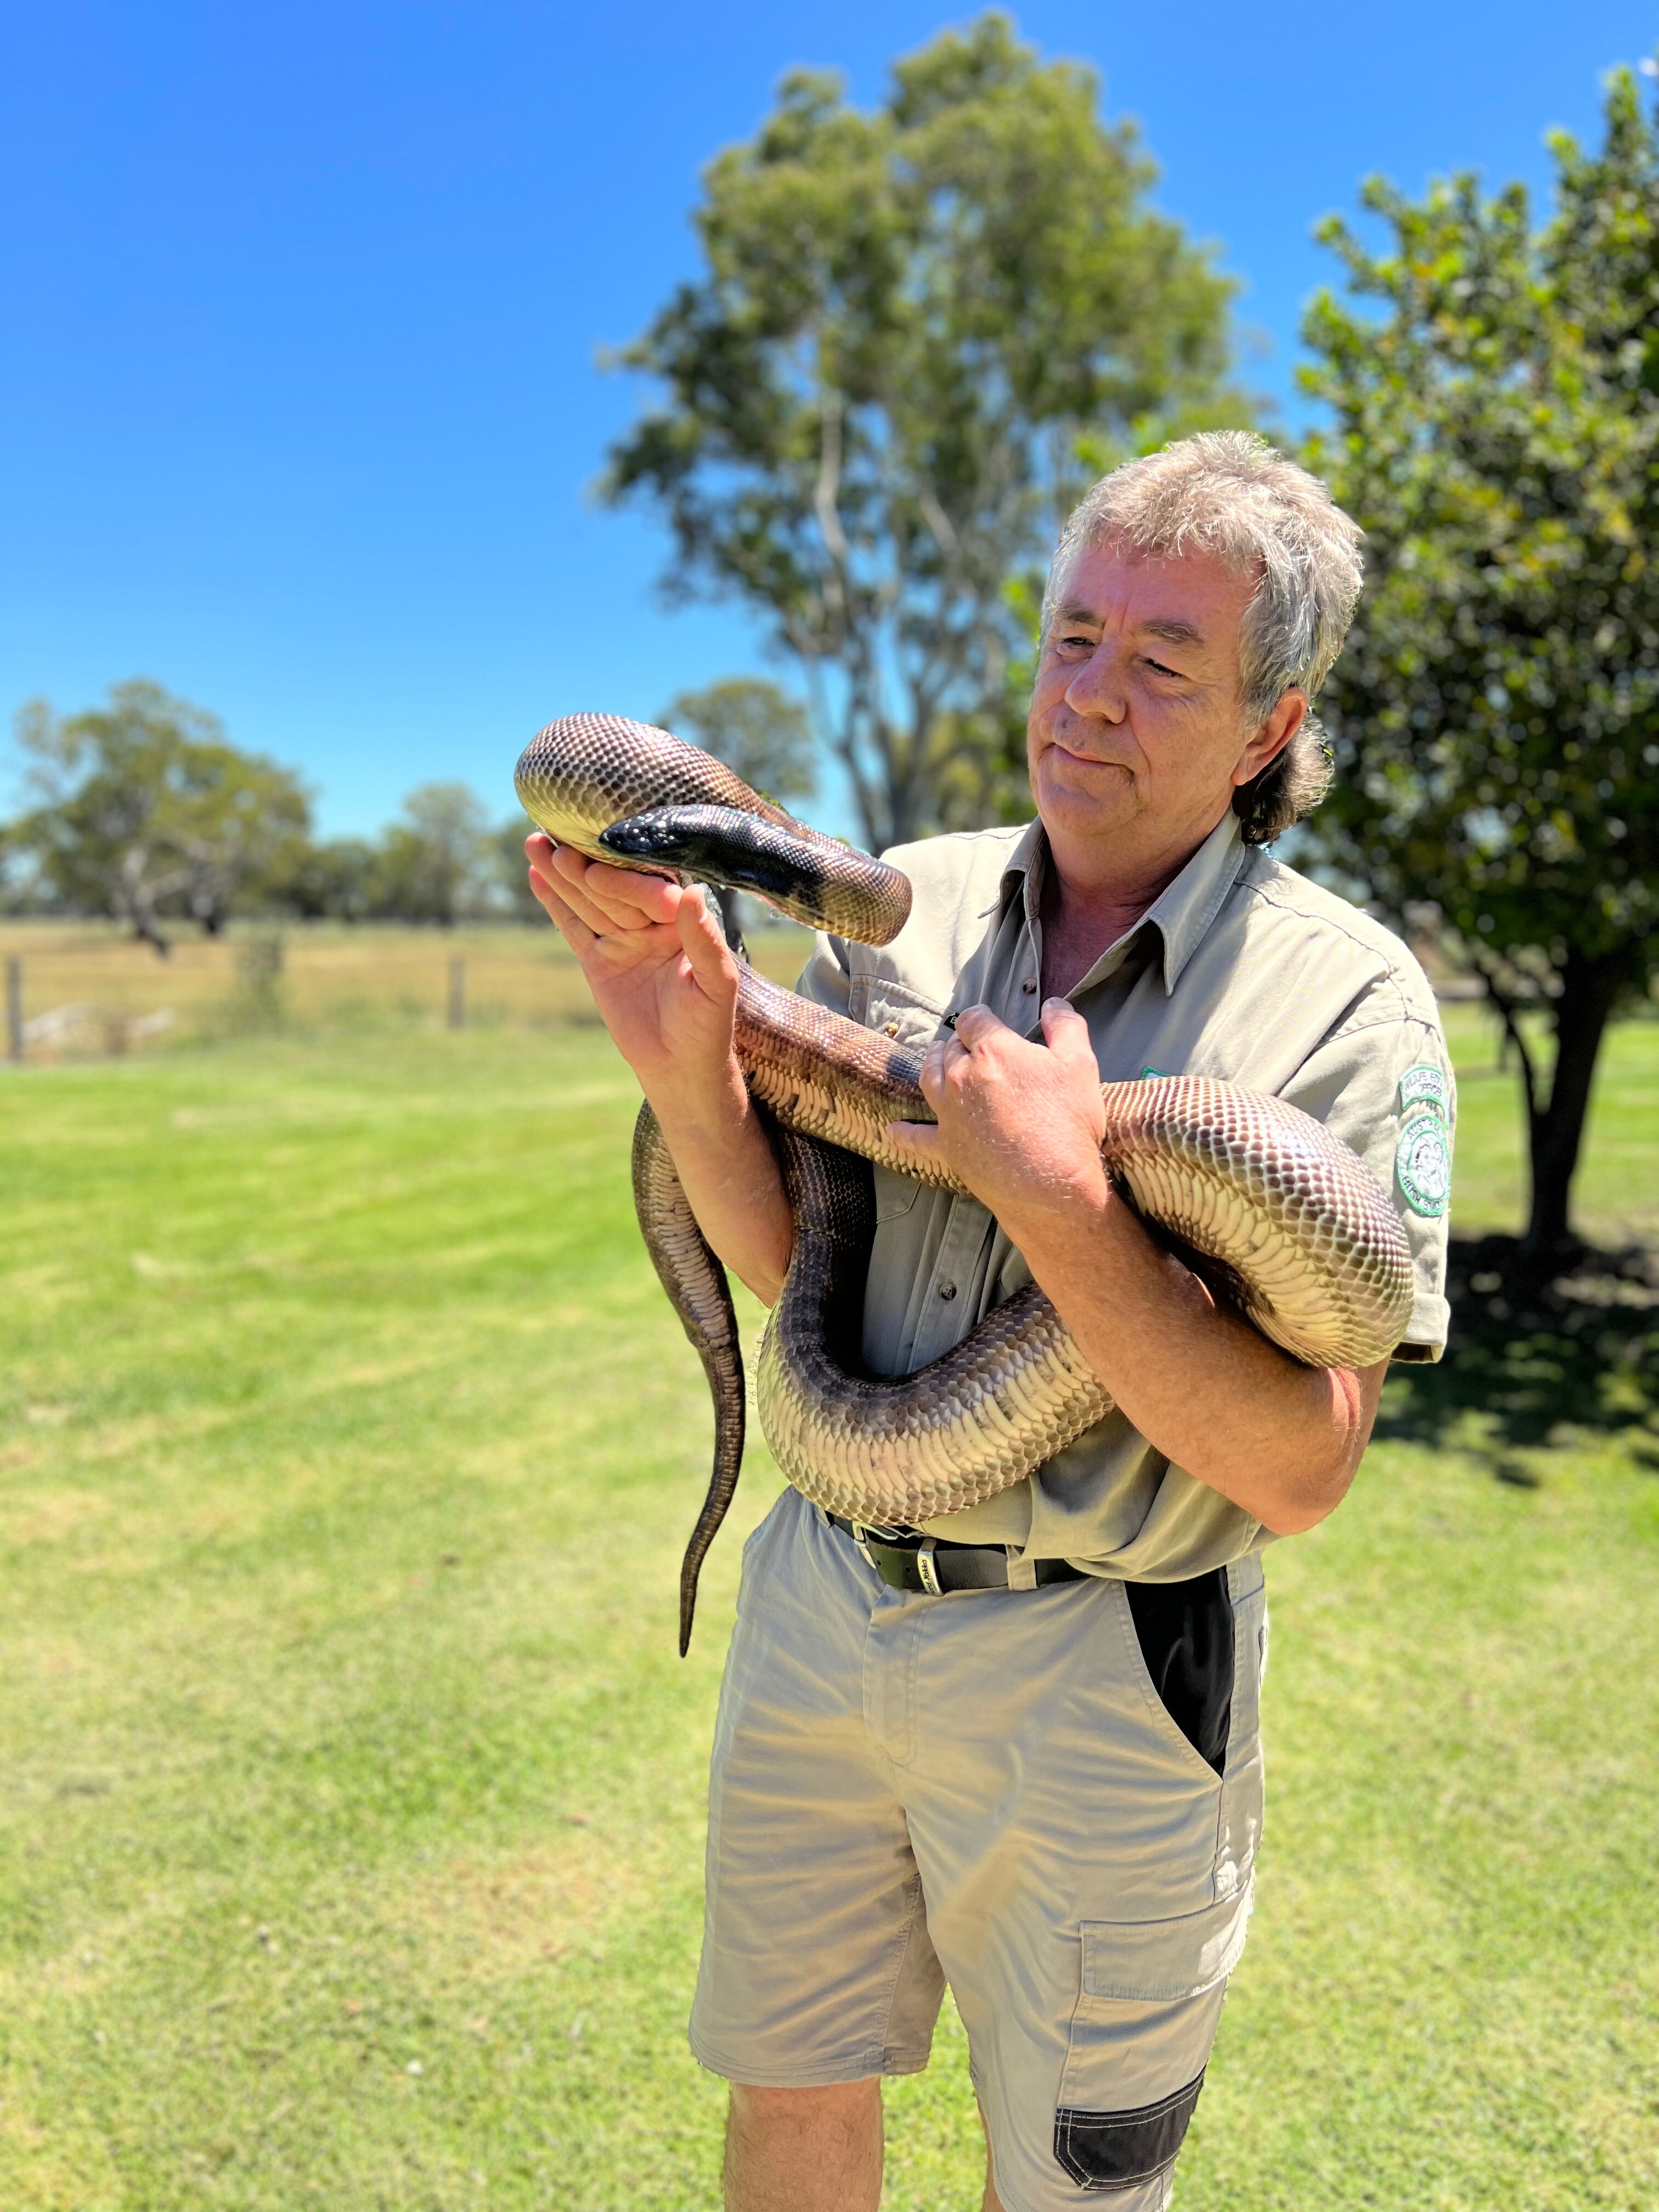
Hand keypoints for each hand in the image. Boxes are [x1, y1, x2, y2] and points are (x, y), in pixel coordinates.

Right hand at [525, 835, 740, 1105]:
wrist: (680, 1066)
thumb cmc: (708, 1027)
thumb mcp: (716, 985)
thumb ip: (705, 939)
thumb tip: (692, 891)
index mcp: (682, 922)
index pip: (649, 892)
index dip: (622, 883)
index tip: (594, 873)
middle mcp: (651, 922)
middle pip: (612, 890)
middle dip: (582, 867)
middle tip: (553, 842)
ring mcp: (623, 939)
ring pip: (587, 902)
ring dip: (560, 874)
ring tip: (534, 843)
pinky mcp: (599, 959)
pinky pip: (573, 927)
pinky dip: (554, 904)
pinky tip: (535, 877)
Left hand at [885, 1000, 1111, 1231]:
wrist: (1049, 1184)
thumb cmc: (1067, 1122)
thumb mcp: (1080, 1065)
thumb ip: (1065, 1027)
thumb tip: (1053, 1003)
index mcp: (993, 1050)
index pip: (974, 1020)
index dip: (980, 1017)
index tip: (985, 1021)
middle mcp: (962, 1076)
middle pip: (952, 1048)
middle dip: (960, 1042)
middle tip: (968, 1045)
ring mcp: (949, 1112)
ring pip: (930, 1077)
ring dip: (932, 1064)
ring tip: (936, 1058)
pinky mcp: (946, 1145)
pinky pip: (917, 1136)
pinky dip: (905, 1132)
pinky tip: (892, 1130)